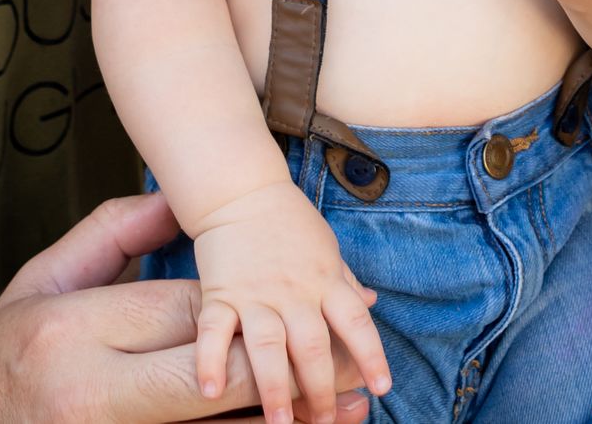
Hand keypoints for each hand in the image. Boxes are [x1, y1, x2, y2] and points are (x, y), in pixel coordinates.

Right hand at [0, 192, 374, 423]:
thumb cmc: (1, 359)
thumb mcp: (41, 281)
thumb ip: (111, 237)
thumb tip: (172, 201)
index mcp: (73, 332)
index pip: (182, 314)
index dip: (251, 306)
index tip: (305, 296)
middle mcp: (94, 394)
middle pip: (210, 381)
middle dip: (288, 366)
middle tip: (354, 361)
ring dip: (285, 418)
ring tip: (353, 406)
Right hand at [190, 182, 390, 423]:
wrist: (240, 190)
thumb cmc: (289, 222)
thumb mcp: (327, 248)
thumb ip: (346, 281)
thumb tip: (374, 303)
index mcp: (325, 280)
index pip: (356, 322)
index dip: (371, 356)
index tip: (381, 389)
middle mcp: (294, 291)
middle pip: (312, 345)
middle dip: (321, 389)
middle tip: (325, 422)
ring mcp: (255, 293)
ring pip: (267, 346)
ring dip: (275, 388)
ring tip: (281, 423)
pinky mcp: (219, 293)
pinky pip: (214, 332)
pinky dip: (210, 362)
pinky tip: (210, 391)